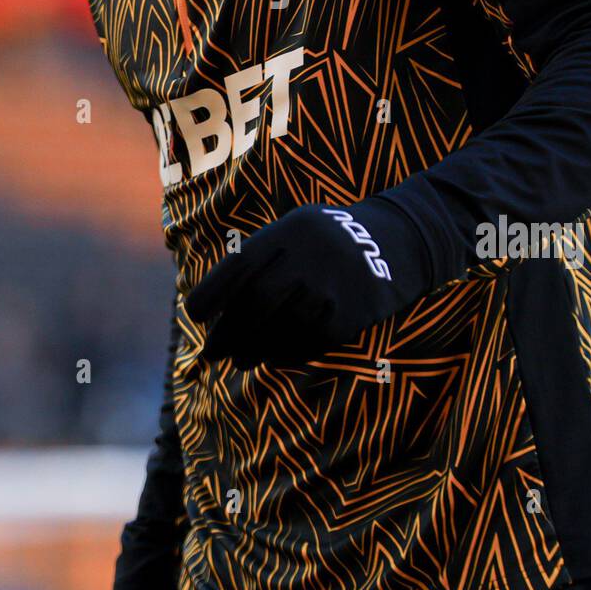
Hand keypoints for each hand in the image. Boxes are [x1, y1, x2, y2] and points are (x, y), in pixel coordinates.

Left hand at [185, 199, 424, 369]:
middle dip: (228, 331)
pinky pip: (308, 343)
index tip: (195, 315)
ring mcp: (331, 287)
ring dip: (253, 350)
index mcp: (289, 231)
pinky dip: (284, 354)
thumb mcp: (295, 229)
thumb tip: (211, 304)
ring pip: (280, 328)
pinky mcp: (350, 316)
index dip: (213, 293)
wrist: (395, 242)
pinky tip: (272, 358)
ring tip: (240, 360)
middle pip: (256, 303)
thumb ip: (260, 258)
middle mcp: (309, 257)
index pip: (239, 266)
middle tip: (213, 351)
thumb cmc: (326, 241)